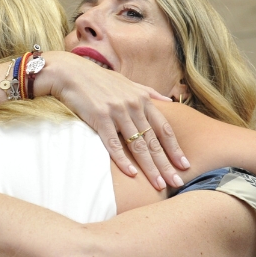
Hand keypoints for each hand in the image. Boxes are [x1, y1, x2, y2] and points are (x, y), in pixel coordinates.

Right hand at [40, 51, 187, 190]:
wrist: (71, 72)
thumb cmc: (99, 79)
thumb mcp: (128, 82)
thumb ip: (149, 93)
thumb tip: (169, 101)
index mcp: (142, 99)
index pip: (163, 129)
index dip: (175, 148)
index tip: (184, 164)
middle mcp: (133, 106)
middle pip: (153, 140)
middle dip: (166, 163)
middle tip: (177, 182)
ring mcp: (117, 112)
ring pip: (137, 145)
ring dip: (149, 167)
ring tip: (159, 184)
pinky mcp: (100, 117)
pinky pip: (113, 143)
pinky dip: (123, 159)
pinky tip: (132, 173)